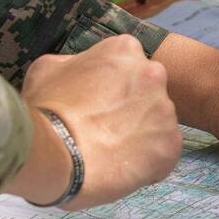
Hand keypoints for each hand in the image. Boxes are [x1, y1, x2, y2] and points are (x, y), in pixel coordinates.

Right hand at [10, 36, 181, 208]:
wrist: (55, 156)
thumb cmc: (47, 110)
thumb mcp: (48, 68)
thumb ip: (75, 63)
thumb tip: (80, 70)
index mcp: (125, 49)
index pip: (127, 65)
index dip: (111, 87)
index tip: (97, 104)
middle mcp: (153, 73)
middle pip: (147, 92)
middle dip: (131, 109)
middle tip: (105, 129)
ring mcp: (165, 110)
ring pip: (156, 123)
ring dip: (140, 136)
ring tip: (111, 152)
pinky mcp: (171, 145)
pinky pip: (163, 153)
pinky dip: (147, 163)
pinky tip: (121, 168)